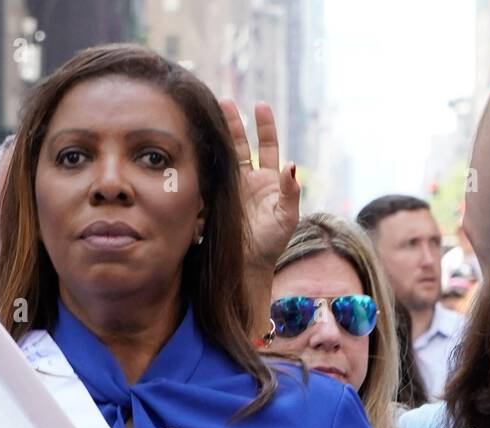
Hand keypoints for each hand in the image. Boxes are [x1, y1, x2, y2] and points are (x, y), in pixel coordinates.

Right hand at [220, 99, 300, 272]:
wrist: (249, 263)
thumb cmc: (272, 242)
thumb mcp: (287, 216)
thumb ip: (291, 191)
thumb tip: (292, 165)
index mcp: (269, 181)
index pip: (268, 146)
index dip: (265, 126)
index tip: (260, 105)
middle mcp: (249, 180)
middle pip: (241, 144)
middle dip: (234, 123)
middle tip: (224, 102)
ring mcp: (231, 188)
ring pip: (224, 156)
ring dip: (218, 136)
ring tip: (209, 114)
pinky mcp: (216, 197)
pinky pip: (210, 175)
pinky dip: (205, 159)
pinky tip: (198, 143)